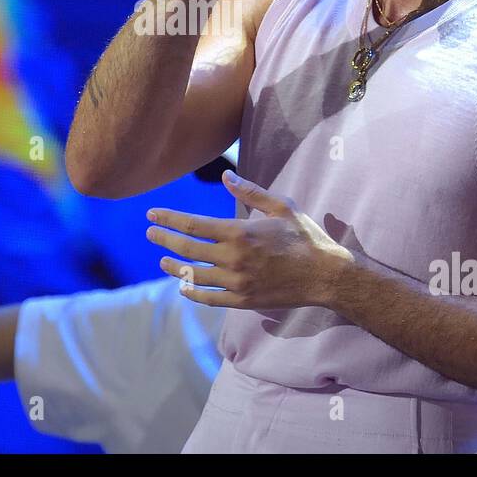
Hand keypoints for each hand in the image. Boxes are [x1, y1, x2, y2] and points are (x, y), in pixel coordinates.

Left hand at [145, 170, 350, 308]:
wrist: (326, 275)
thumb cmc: (304, 236)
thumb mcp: (280, 206)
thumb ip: (250, 192)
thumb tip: (225, 176)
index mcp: (239, 232)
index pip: (192, 225)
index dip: (168, 219)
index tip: (152, 214)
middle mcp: (233, 259)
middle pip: (186, 249)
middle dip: (163, 240)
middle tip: (150, 234)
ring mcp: (237, 282)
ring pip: (194, 276)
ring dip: (174, 267)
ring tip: (162, 260)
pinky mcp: (243, 300)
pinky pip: (210, 299)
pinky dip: (192, 292)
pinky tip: (183, 286)